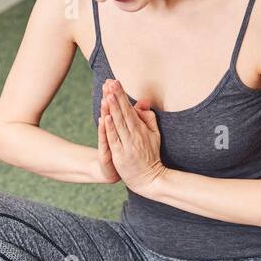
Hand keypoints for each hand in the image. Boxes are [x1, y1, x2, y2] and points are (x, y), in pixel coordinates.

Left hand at [101, 80, 166, 194]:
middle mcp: (134, 135)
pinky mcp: (120, 156)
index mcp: (141, 129)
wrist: (150, 178)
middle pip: (123, 113)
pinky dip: (110, 129)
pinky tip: (106, 118)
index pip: (129, 108)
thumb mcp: (154, 134)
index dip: (122, 95)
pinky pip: (114, 140)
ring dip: (113, 109)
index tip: (116, 82)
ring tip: (108, 95)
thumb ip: (147, 118)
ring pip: (118, 124)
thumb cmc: (150, 155)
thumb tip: (141, 104)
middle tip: (110, 82)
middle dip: (117, 97)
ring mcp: (127, 145)